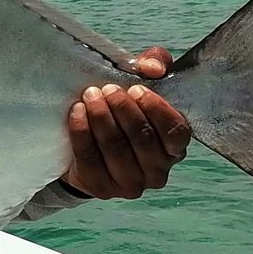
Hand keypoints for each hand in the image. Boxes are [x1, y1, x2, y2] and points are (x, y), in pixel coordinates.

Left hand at [63, 47, 191, 200]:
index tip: (135, 89)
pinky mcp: (102, 189)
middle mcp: (158, 171)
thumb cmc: (123, 112)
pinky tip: (77, 112)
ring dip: (101, 118)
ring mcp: (131, 185)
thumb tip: (153, 67)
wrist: (89, 149)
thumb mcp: (141, 84)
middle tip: (106, 89)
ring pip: (116, 149)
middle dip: (122, 110)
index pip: (176, 132)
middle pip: (143, 139)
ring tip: (90, 96)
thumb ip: (154, 64)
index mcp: (175, 148)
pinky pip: (90, 158)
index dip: (157, 110)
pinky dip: (82, 132)